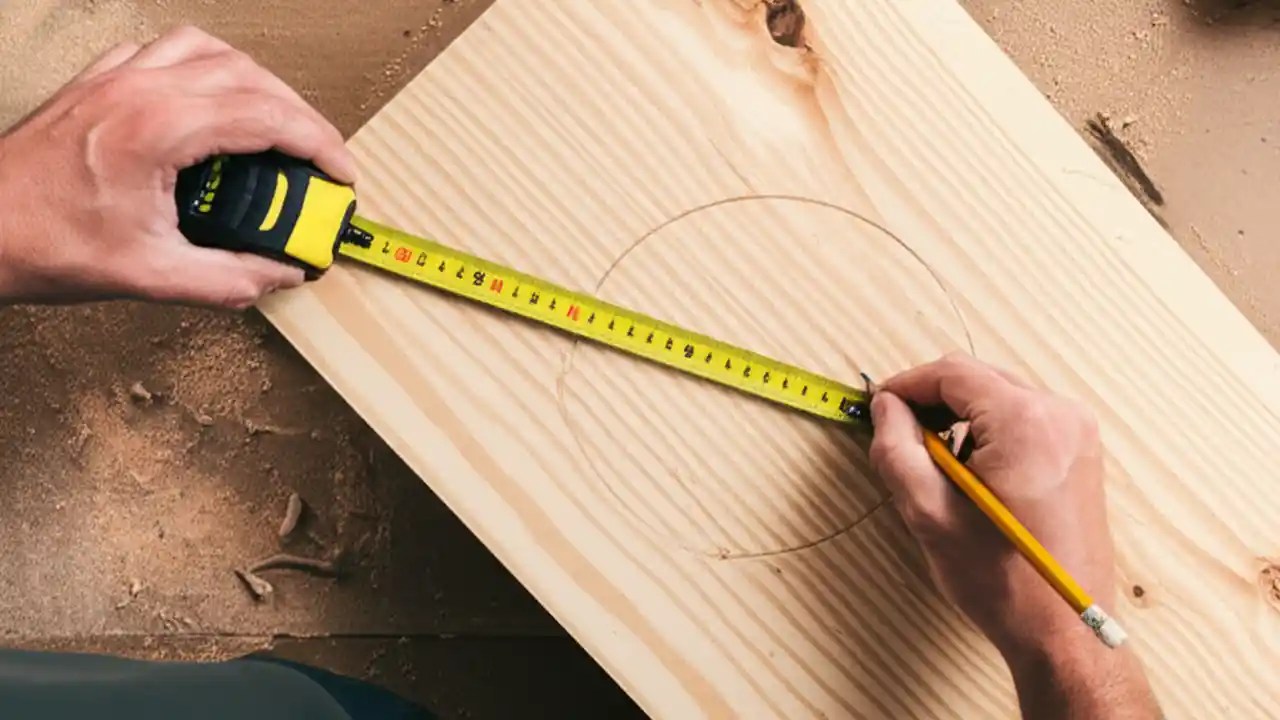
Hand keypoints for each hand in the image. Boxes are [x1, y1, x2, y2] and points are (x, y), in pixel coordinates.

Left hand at [0, 26, 356, 307]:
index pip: (266, 118)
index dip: (318, 145)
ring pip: (212, 51)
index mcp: (157, 128)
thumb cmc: (41, 242)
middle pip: (250, 77)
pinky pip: (168, 51)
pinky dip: (208, 69)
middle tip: (320, 156)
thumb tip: (279, 273)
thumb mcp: (151, 276)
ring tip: (279, 124)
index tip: (340, 172)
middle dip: (299, 115)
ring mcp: (117, 78)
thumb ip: (230, 277)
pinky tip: (215, 103)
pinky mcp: (99, 83)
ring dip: (258, 83)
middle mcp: (139, 89)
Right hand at [870, 354, 1157, 718]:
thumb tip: (886, 407)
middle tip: (902, 439)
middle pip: (977, 378)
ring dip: (961, 417)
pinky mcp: (1080, 450)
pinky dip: (989, 431)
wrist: (1065, 628)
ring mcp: (1076, 431)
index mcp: (1025, 422)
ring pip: (999, 395)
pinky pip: (1023, 417)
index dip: (907, 385)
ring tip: (939, 466)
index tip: (879, 407)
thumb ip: (897, 448)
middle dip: (933, 401)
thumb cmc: (1001, 579)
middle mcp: (1060, 414)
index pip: (952, 373)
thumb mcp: (928, 512)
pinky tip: (973, 473)